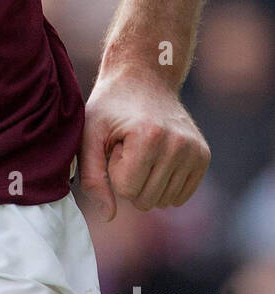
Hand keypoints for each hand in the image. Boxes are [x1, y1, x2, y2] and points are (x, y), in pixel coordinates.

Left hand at [78, 68, 210, 219]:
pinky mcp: (204, 156)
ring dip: (147, 182)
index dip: (114, 169)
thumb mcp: (89, 133)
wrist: (143, 77)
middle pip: (145, 199)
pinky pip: (180, 196)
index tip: (115, 143)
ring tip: (142, 150)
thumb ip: (92, 175)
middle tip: (128, 146)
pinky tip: (157, 158)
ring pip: (164, 201)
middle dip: (130, 179)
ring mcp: (195, 151)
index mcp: (148, 136)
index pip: (125, 189)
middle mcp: (178, 144)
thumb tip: (108, 216)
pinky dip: (164, 185)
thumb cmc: (110, 107)